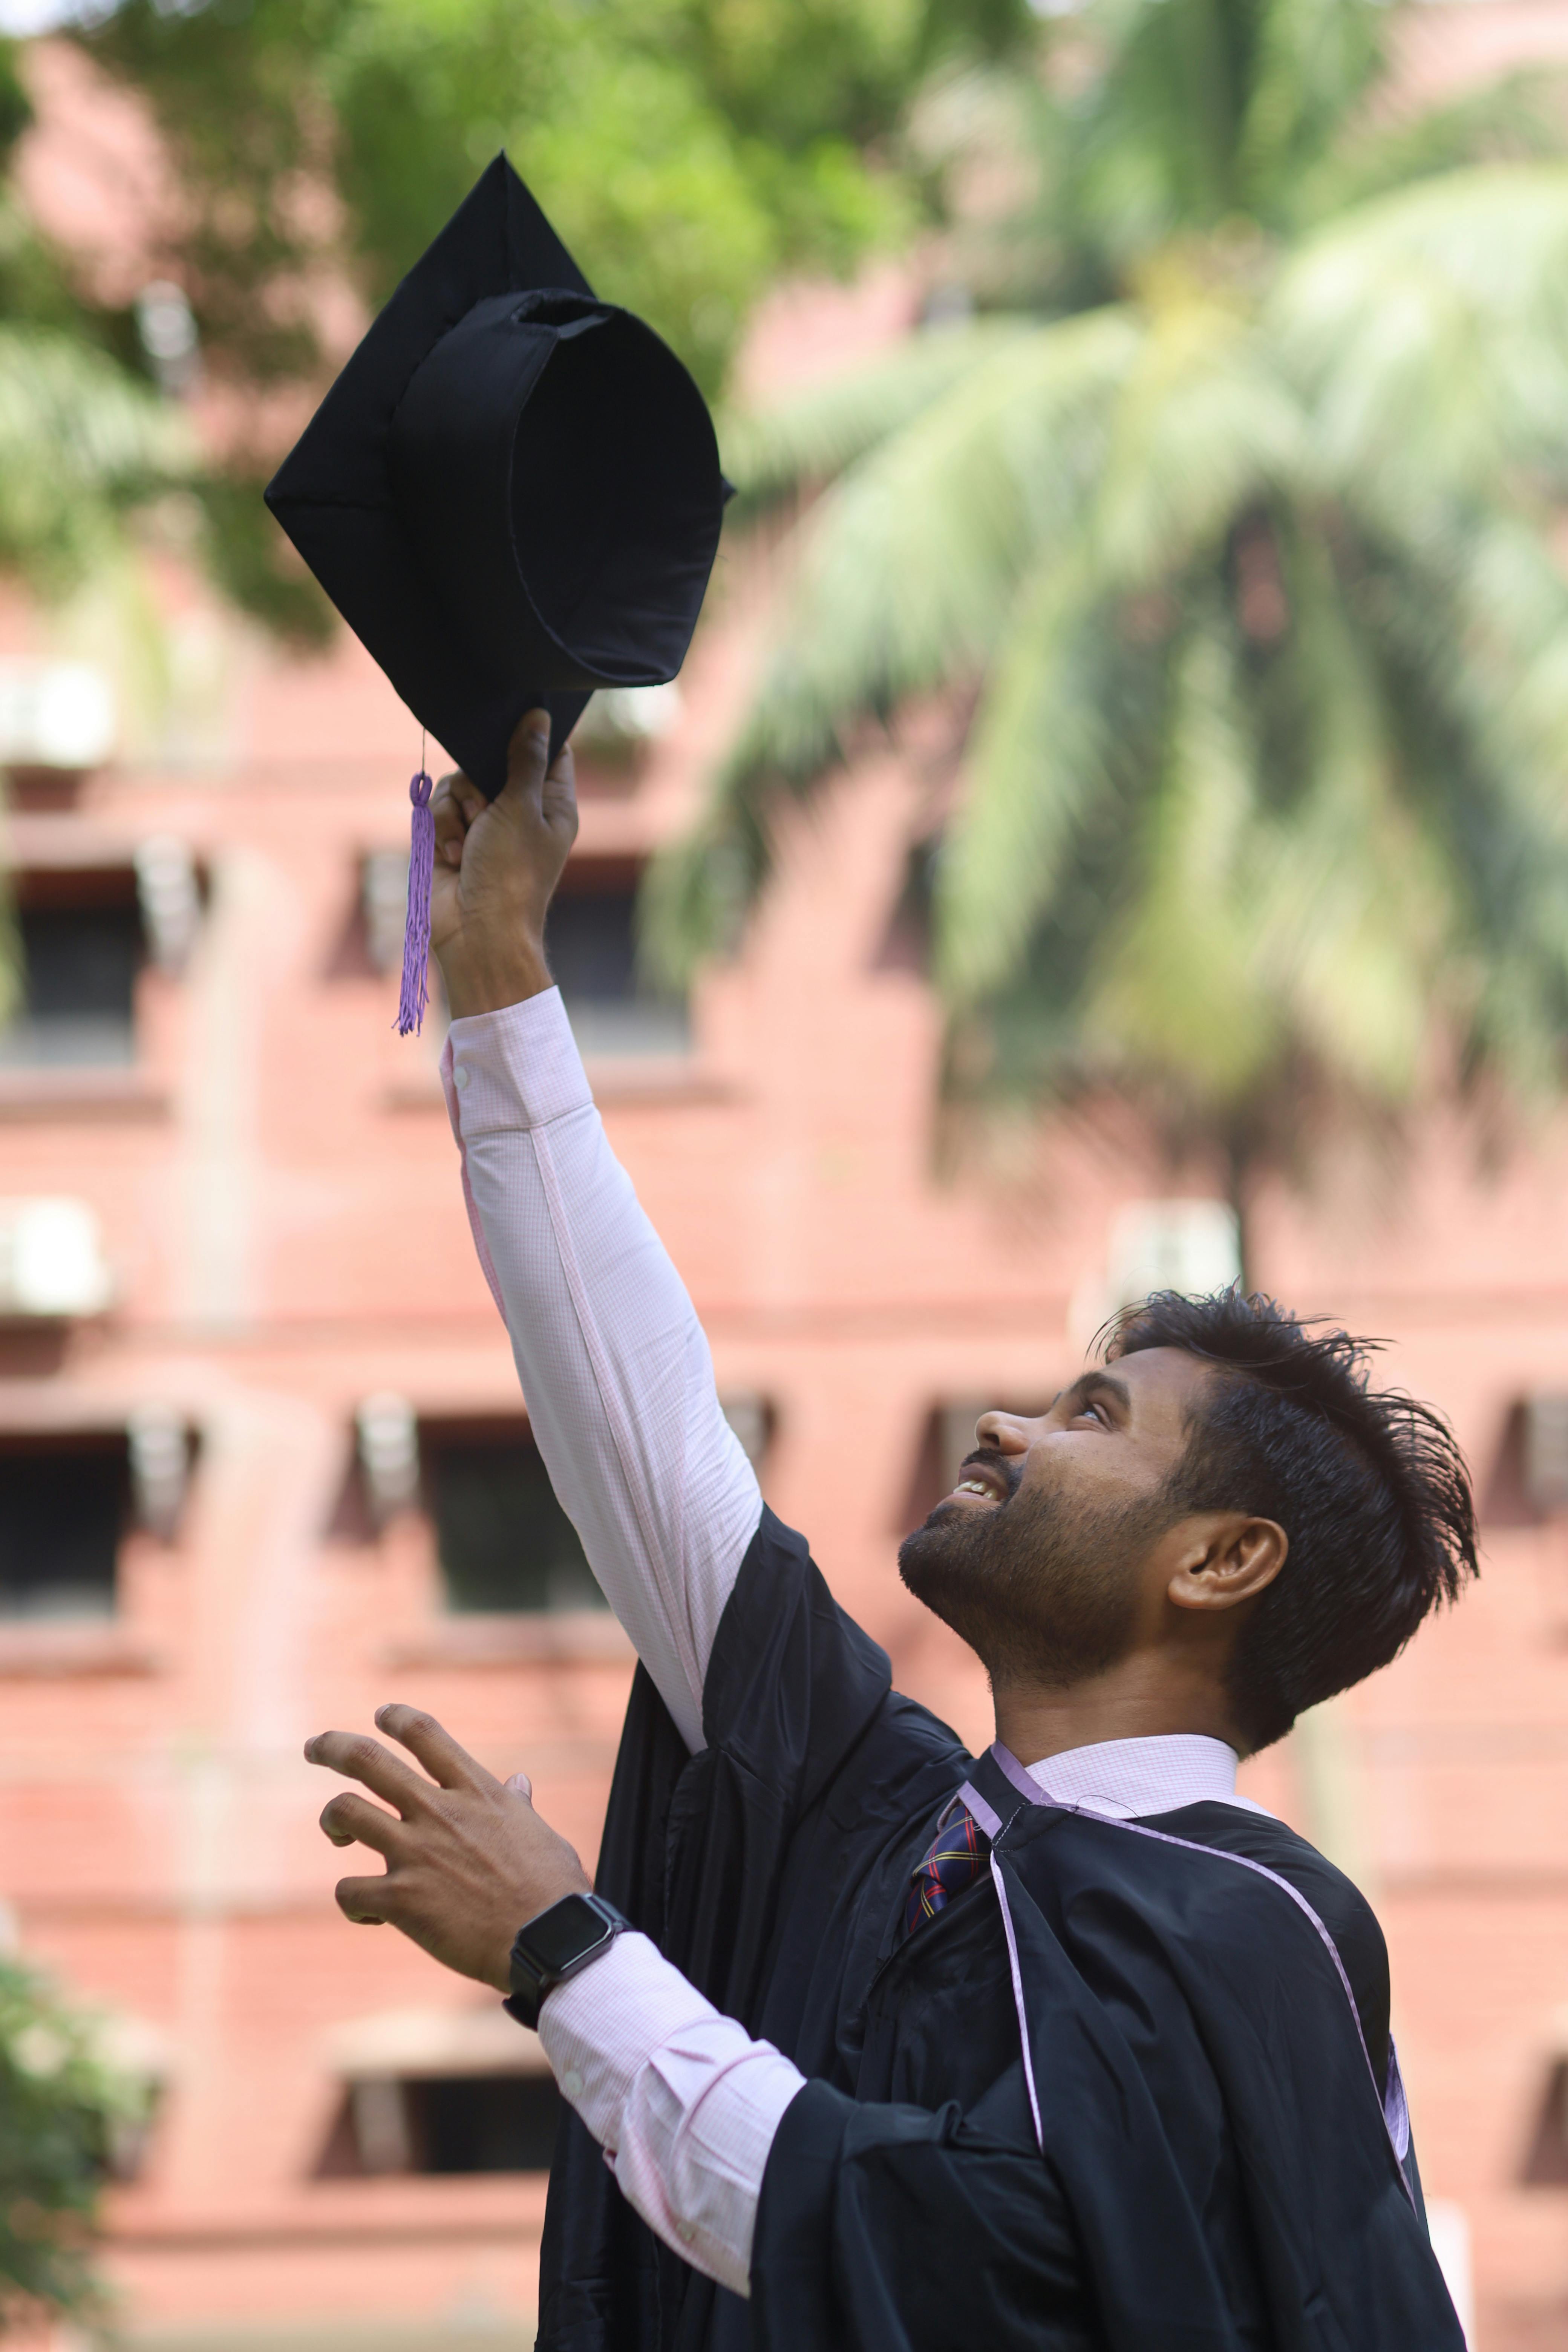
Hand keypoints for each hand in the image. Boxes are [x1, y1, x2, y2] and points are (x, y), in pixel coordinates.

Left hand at [305, 1703, 589, 1992]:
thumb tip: (519, 1782)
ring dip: (332, 1819)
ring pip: (345, 1811)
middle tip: (315, 1747)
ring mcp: (416, 1853)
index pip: (424, 1733)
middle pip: (367, 1759)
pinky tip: (372, 1915)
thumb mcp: (538, 1833)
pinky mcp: (401, 1900)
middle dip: (332, 1747)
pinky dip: (354, 1902)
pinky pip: (349, 1890)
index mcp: (476, 1791)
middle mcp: (439, 1812)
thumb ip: (518, 1806)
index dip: (396, 1717)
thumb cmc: (553, 1891)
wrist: (548, 1941)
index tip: (381, 1715)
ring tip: (336, 1833)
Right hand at [430, 708, 578, 1017]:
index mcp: (551, 804)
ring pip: (456, 783)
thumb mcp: (522, 808)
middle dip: (477, 782)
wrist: (475, 930)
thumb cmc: (510, 875)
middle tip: (484, 808)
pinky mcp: (451, 837)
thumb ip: (526, 759)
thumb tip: (539, 716)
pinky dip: (440, 831)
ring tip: (466, 844)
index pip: (549, 752)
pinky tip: (450, 856)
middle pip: (489, 761)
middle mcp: (518, 810)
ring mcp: (482, 825)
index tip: (512, 727)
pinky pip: (436, 809)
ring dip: (455, 811)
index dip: (531, 736)